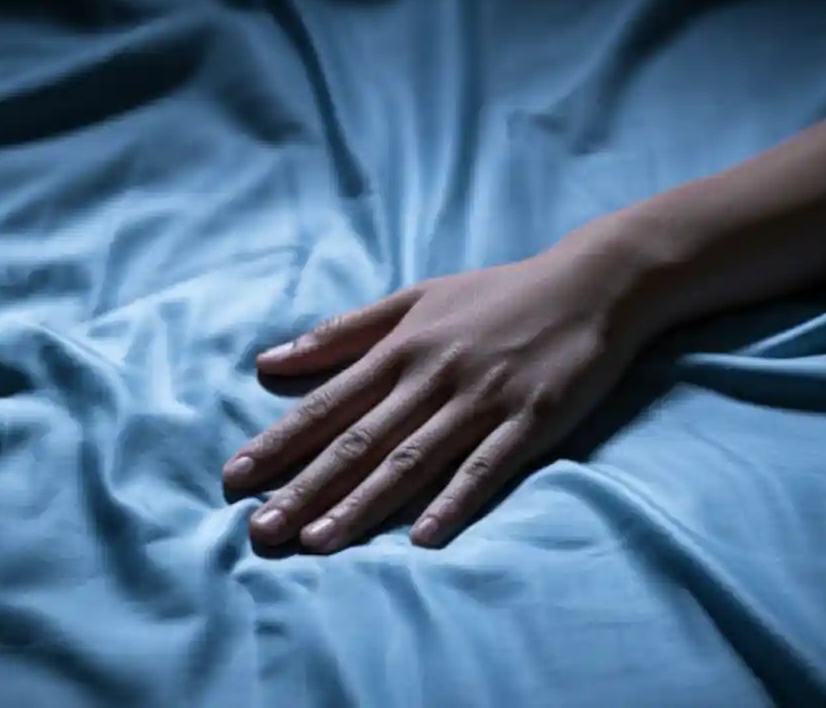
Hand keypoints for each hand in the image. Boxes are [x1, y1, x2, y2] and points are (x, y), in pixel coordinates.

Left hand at [222, 233, 658, 551]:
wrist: (590, 284)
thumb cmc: (495, 296)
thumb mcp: (414, 299)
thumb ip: (342, 333)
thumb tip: (269, 360)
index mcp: (401, 347)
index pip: (328, 403)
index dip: (280, 442)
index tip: (235, 477)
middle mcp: (433, 374)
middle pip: (360, 440)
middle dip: (306, 487)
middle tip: (261, 531)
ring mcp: (482, 399)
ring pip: (412, 459)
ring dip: (363, 503)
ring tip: (318, 542)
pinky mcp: (530, 420)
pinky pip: (486, 467)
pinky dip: (453, 501)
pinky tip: (422, 539)